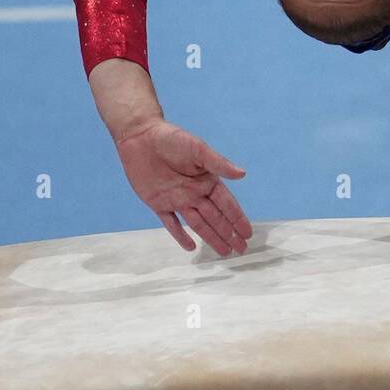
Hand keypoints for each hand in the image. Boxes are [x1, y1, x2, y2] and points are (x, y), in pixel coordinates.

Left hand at [114, 117, 251, 255]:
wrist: (140, 136)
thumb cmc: (172, 139)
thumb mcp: (198, 149)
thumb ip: (218, 163)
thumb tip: (243, 174)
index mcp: (206, 180)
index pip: (226, 205)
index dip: (237, 219)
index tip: (248, 233)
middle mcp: (194, 193)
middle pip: (215, 218)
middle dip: (229, 233)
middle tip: (241, 249)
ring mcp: (177, 200)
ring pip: (198, 224)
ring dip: (211, 238)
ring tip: (224, 252)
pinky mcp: (158, 204)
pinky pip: (171, 223)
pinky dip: (180, 235)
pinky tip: (191, 247)